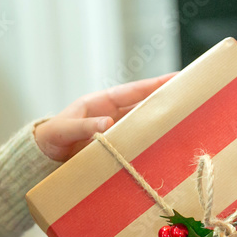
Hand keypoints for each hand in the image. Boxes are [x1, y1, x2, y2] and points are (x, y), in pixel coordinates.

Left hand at [32, 73, 174, 161]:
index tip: (178, 77)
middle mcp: (113, 115)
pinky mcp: (117, 149)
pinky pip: (137, 144)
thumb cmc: (50, 138)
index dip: (156, 84)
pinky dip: (151, 145)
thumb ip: (83, 126)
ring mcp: (116, 132)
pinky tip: (166, 150)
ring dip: (162, 125)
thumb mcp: (63, 130)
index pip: (135, 90)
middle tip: (193, 98)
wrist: (43, 159)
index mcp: (102, 102)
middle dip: (167, 101)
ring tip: (188, 123)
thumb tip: (108, 123)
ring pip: (144, 125)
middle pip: (145, 106)